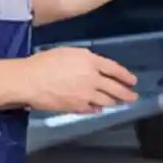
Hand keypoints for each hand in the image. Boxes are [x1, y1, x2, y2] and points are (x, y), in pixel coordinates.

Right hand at [21, 47, 137, 113]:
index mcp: (90, 61)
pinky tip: (98, 108)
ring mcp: (85, 94)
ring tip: (118, 103)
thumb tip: (94, 69)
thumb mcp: (68, 53)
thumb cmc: (45, 62)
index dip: (125, 75)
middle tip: (133, 97)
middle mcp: (92, 78)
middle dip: (126, 93)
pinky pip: (91, 109)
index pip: (114, 69)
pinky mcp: (77, 107)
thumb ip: (85, 60)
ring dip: (114, 102)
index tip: (133, 81)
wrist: (30, 80)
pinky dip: (97, 108)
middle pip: (114, 88)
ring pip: (106, 100)